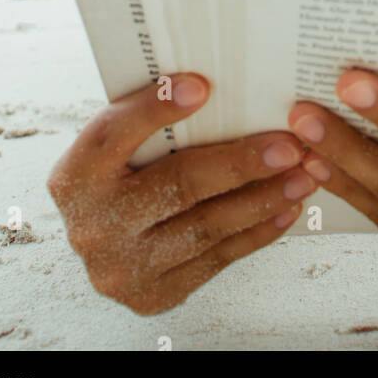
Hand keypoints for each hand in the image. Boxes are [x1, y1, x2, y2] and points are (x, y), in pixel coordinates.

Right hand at [48, 74, 314, 314]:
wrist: (101, 242)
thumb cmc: (119, 177)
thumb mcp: (118, 145)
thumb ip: (149, 119)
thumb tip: (212, 83)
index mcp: (75, 174)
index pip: (114, 134)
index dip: (154, 108)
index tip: (202, 86)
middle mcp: (92, 225)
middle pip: (176, 186)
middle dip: (239, 163)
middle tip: (288, 145)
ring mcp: (121, 266)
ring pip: (204, 228)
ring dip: (262, 200)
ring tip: (302, 175)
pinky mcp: (152, 294)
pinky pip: (216, 260)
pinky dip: (256, 232)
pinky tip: (286, 208)